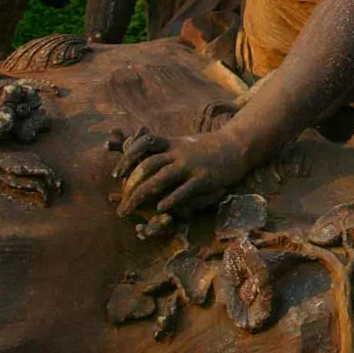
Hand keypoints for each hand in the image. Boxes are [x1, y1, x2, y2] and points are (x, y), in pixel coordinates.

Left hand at [114, 127, 253, 218]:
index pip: (143, 144)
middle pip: (147, 166)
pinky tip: (160, 208)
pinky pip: (184, 189)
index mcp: (171, 144)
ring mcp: (191, 165)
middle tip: (120, 204)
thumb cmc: (206, 147)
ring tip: (129, 209)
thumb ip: (164, 148)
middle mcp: (178, 153)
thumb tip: (139, 152)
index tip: (116, 176)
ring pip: (160, 178)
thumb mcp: (183, 142)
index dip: (127, 158)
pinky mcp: (205, 177)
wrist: (237, 145)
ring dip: (141, 195)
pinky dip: (171, 199)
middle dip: (130, 186)